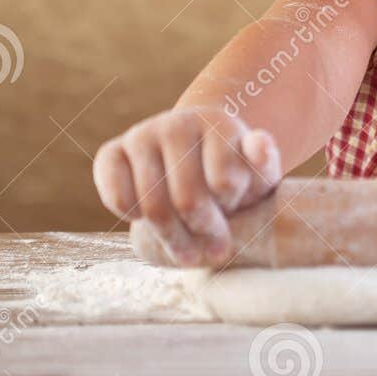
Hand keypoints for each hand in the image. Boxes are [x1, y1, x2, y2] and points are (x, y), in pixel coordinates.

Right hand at [92, 106, 281, 267]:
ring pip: (152, 204)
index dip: (230, 205)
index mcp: (218, 123)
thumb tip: (259, 142)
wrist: (195, 160)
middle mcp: (177, 123)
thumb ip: (264, 162)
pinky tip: (147, 220)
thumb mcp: (259, 172)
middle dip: (204, 232)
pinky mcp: (112, 152)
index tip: (234, 207)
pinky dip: (130, 215)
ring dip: (172, 237)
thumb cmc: (234, 173)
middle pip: (187, 200)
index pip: (224, 182)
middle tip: (216, 249)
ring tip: (190, 252)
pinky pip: (115, 195)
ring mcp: (142, 135)